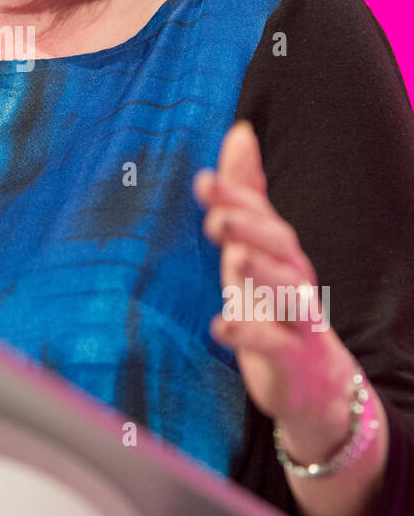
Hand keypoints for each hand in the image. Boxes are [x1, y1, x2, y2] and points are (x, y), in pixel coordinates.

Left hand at [193, 120, 353, 456]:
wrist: (312, 383)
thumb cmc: (273, 305)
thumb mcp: (253, 247)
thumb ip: (245, 193)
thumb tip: (239, 133)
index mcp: (281, 251)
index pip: (262, 216)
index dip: (237, 197)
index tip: (202, 181)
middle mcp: (295, 279)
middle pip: (281, 247)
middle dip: (251, 228)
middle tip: (217, 217)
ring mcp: (300, 319)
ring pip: (289, 291)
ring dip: (261, 273)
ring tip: (234, 259)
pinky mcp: (295, 357)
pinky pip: (276, 344)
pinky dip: (248, 335)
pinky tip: (219, 325)